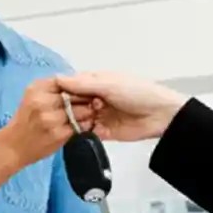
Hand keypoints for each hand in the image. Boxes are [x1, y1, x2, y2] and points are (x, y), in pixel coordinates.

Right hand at [1, 77, 95, 166]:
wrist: (13, 146)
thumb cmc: (25, 120)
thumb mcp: (33, 96)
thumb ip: (52, 87)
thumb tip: (75, 80)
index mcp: (36, 88)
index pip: (65, 80)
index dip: (77, 85)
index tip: (85, 89)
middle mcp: (42, 101)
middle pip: (74, 94)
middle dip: (86, 97)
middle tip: (95, 100)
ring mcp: (50, 119)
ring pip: (80, 110)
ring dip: (88, 111)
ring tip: (91, 112)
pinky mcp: (58, 134)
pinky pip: (80, 126)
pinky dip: (85, 125)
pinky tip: (84, 125)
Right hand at [56, 71, 187, 141]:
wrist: (161, 115)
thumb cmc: (139, 93)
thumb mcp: (109, 84)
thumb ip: (83, 84)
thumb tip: (58, 79)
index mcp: (96, 82)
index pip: (71, 85)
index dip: (61, 91)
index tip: (50, 96)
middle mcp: (95, 98)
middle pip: (72, 103)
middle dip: (67, 107)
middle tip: (65, 110)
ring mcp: (99, 115)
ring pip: (78, 119)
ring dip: (75, 120)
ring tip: (74, 120)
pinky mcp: (104, 132)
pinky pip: (87, 133)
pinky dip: (81, 133)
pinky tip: (78, 132)